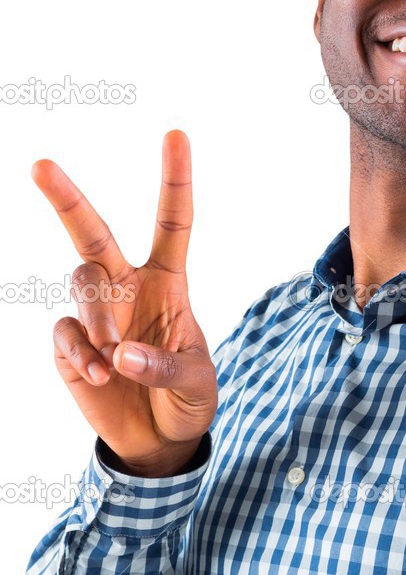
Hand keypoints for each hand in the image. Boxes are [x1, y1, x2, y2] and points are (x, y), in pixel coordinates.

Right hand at [32, 130, 217, 476]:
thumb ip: (165, 367)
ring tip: (113, 362)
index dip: (174, 179)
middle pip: (93, 233)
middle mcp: (126, 287)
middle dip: (67, 199)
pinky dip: (82, 352)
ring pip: (80, 284)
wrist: (158, 441)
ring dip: (97, 319)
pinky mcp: (70, 345)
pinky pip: (65, 333)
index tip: (175, 134)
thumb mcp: (196, 383)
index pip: (172, 223)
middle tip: (40, 165)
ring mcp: (95, 314)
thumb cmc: (187, 400)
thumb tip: (120, 353)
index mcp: (168, 282)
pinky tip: (100, 375)